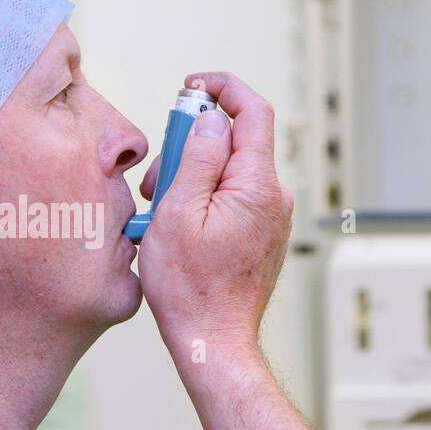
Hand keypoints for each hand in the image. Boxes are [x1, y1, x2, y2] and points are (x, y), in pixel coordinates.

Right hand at [137, 72, 292, 358]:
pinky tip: (176, 226)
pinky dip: (201, 199)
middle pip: (234, 142)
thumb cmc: (190, 288)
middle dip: (190, 146)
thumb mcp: (177, 212)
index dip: (222, 90)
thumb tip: (209, 118)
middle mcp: (273, 197)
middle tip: (157, 177)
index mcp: (257, 185)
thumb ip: (196, 156)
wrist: (211, 341)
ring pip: (228, 172)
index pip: (253, 112)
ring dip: (190, 177)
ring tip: (160, 210)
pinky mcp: (260, 235)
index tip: (192, 88)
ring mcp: (270, 218)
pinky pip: (230, 198)